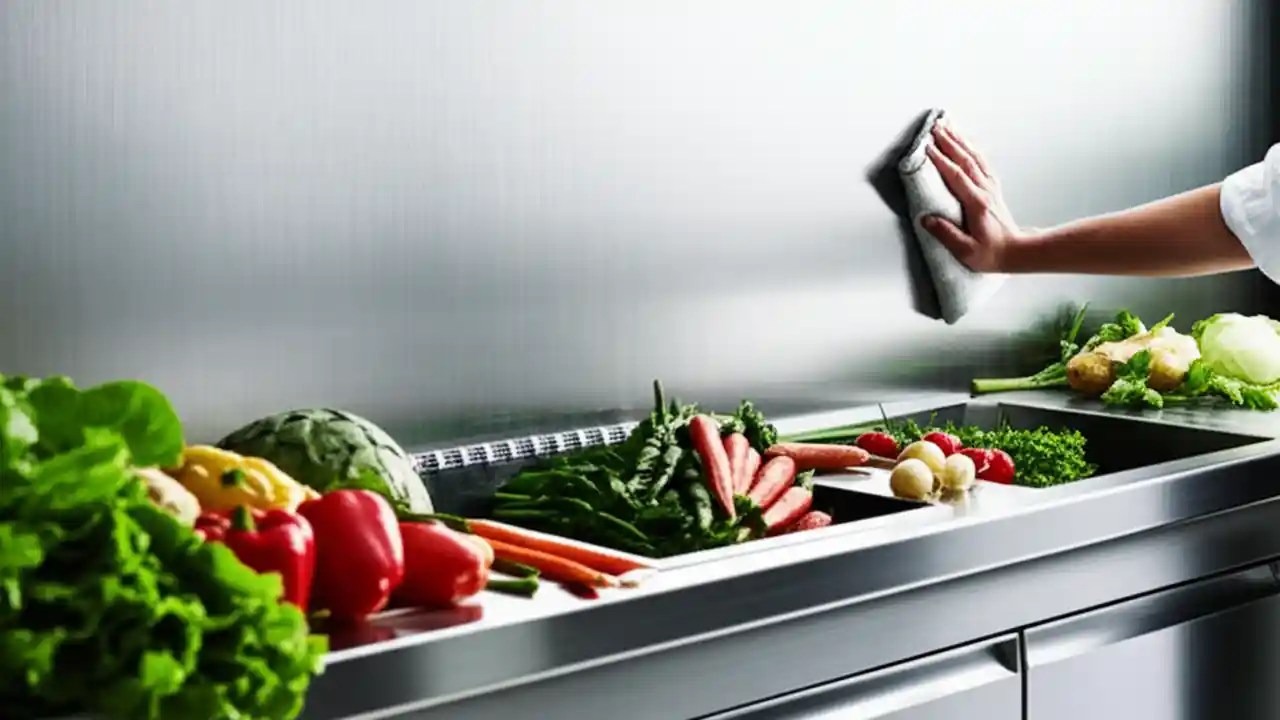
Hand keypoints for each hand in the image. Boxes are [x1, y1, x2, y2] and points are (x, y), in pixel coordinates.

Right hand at [923, 123, 1025, 271]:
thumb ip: (946, 235)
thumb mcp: (967, 251)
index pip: (956, 176)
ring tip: (948, 127)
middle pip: (965, 160)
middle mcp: (985, 191)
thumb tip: (926, 220)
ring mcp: (990, 188)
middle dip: (949, 142)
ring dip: (960, 141)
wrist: (1016, 252)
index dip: (941, 160)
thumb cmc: (991, 254)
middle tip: (935, 127)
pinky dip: (972, 149)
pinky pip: (981, 162)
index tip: (927, 147)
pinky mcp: (992, 188)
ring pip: (974, 158)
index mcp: (977, 204)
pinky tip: (965, 142)